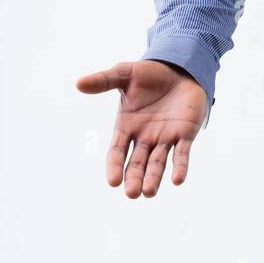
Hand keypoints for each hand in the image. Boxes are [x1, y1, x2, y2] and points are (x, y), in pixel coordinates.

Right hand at [75, 60, 207, 197]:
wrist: (179, 69)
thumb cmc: (150, 74)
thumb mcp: (125, 74)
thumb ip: (104, 80)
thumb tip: (78, 83)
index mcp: (127, 127)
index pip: (117, 151)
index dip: (115, 166)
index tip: (113, 182)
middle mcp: (145, 137)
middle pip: (137, 163)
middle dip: (134, 178)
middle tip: (132, 193)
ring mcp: (165, 137)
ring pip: (158, 163)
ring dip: (154, 178)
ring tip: (149, 192)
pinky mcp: (185, 134)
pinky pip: (182, 153)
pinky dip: (180, 166)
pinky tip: (178, 180)